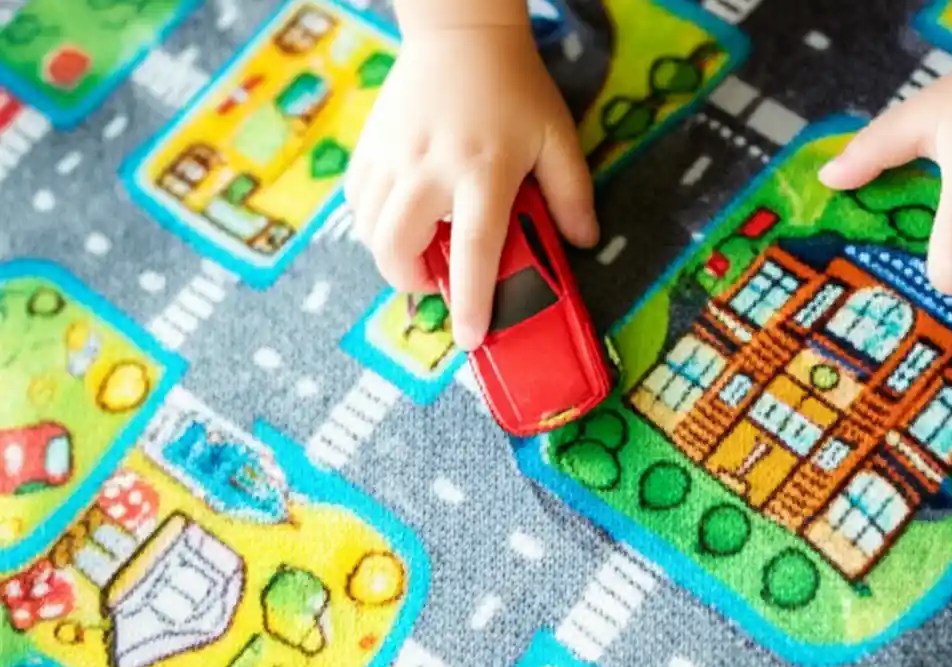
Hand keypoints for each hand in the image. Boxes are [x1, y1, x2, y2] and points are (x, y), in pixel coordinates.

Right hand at [346, 26, 597, 348]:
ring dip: (390, 256)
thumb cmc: (516, 89)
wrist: (462, 34)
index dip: (472, 299)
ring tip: (418, 252)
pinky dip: (373, 223)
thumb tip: (585, 243)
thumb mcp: (558, 138)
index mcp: (484, 171)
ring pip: (371, 229)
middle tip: (433, 282)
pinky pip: (357, 201)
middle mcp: (431, 168)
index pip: (475, 250)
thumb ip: (573, 194)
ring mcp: (393, 156)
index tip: (469, 338)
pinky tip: (398, 218)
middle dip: (411, 281)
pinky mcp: (370, 146)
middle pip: (400, 246)